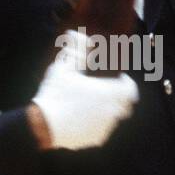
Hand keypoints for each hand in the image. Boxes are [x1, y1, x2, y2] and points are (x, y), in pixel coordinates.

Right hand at [31, 29, 138, 150]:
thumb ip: (75, 50)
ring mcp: (105, 128)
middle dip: (118, 97)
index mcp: (109, 93)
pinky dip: (97, 123)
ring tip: (89, 104)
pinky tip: (82, 118)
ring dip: (107, 110)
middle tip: (103, 91)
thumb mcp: (63, 68)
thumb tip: (77, 34)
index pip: (131, 89)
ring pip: (113, 117)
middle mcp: (112, 112)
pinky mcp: (96, 140)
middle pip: (124, 104)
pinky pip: (102, 130)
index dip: (126, 83)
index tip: (118, 79)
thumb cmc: (55, 95)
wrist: (43, 126)